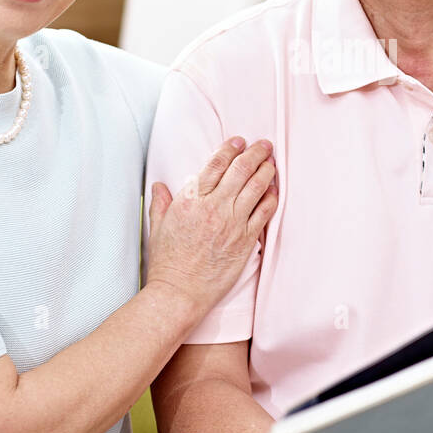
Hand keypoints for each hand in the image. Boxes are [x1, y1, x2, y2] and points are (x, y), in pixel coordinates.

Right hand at [145, 137, 277, 312]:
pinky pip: (264, 213)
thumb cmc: (167, 262)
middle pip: (241, 170)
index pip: (216, 164)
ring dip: (266, 171)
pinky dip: (272, 198)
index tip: (239, 141)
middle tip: (264, 145)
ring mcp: (232, 223)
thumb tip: (159, 186)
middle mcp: (214, 207)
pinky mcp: (246, 240)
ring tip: (271, 162)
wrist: (180, 291)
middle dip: (255, 153)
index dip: (230, 148)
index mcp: (192, 200)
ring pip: (256, 187)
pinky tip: (274, 191)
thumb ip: (161, 203)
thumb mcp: (158, 227)